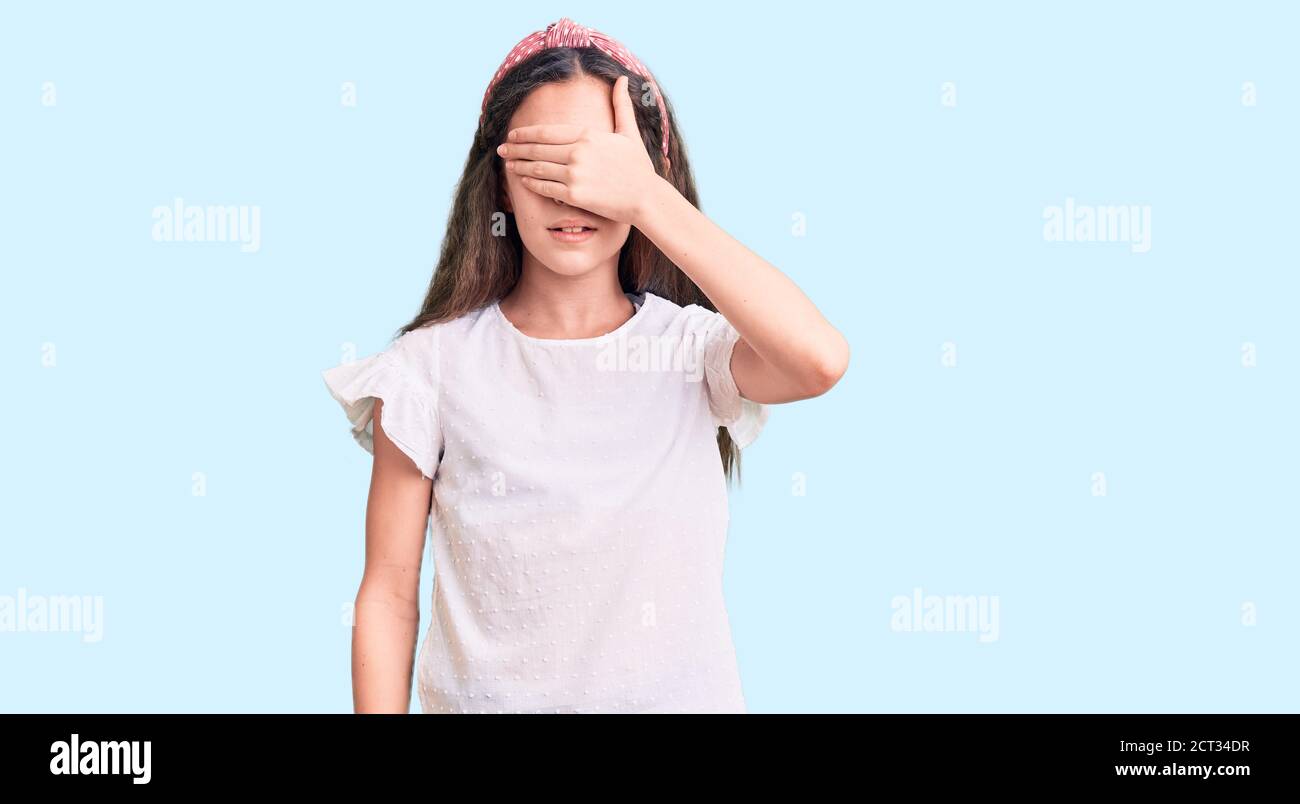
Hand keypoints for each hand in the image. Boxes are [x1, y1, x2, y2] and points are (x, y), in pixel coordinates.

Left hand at [497, 75, 660, 224]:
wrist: (647, 197)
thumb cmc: (638, 166)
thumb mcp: (629, 132)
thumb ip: (621, 105)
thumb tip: (622, 79)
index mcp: (587, 134)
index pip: (546, 132)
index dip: (525, 133)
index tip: (512, 134)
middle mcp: (578, 151)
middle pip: (537, 148)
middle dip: (515, 148)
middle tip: (501, 149)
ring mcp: (575, 173)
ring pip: (537, 167)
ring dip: (519, 165)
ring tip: (509, 164)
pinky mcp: (574, 194)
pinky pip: (545, 187)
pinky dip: (531, 183)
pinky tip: (522, 180)